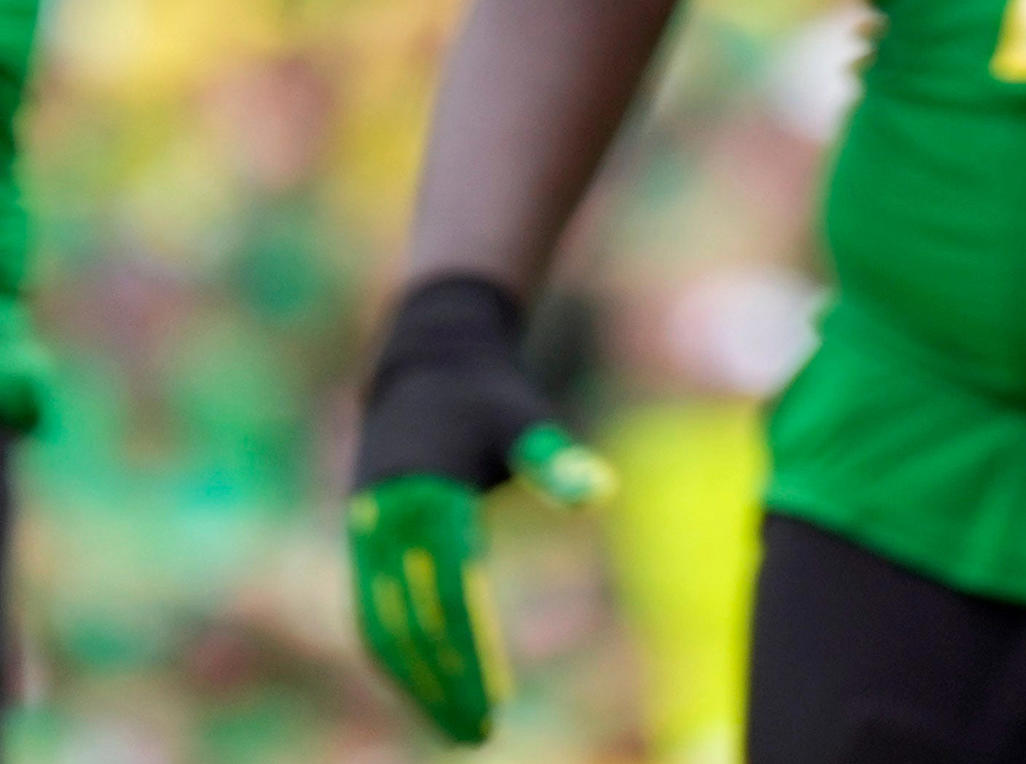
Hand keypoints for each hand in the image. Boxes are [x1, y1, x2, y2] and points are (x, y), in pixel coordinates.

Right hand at [346, 277, 614, 744]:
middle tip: (479, 732)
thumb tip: (602, 495)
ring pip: (382, 625)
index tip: (492, 703)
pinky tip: (424, 684)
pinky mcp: (363, 536)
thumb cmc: (490, 394)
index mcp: (426, 501)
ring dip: (413, 679)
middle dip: (440, 684)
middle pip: (409, 625)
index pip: (446, 599)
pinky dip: (393, 650)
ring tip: (456, 723)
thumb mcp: (524, 420)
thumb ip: (556, 460)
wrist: (429, 360)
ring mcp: (367, 532)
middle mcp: (387, 524)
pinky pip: (372, 608)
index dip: (466, 655)